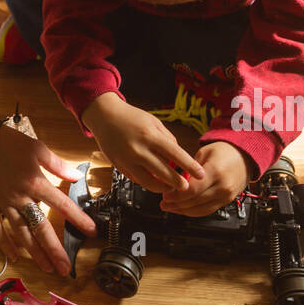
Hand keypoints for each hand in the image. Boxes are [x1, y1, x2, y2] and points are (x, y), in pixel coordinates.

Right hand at [0, 116, 96, 274]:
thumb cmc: (9, 141)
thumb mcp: (38, 148)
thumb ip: (58, 165)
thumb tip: (77, 176)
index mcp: (35, 182)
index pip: (61, 204)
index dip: (78, 218)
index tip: (91, 232)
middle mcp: (20, 197)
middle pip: (40, 227)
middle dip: (54, 250)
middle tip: (65, 268)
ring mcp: (3, 203)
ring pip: (20, 232)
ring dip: (34, 252)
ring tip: (46, 267)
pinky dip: (4, 243)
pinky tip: (13, 256)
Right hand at [83, 94, 205, 192]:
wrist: (104, 117)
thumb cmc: (130, 117)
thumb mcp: (153, 122)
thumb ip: (167, 139)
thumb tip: (178, 158)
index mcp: (150, 136)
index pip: (176, 155)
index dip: (190, 166)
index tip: (200, 174)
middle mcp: (139, 150)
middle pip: (164, 173)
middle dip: (178, 183)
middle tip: (186, 187)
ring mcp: (128, 160)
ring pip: (149, 183)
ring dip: (162, 187)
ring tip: (170, 187)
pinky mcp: (119, 166)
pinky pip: (137, 180)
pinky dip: (147, 182)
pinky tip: (154, 181)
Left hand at [158, 141, 255, 215]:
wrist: (245, 156)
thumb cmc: (225, 151)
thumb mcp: (204, 153)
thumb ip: (190, 169)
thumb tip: (175, 181)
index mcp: (216, 171)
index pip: (192, 190)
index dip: (176, 195)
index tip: (165, 195)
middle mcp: (223, 186)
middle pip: (195, 202)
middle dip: (176, 204)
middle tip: (164, 202)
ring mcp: (226, 196)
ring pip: (200, 210)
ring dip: (183, 211)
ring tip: (170, 208)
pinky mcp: (227, 202)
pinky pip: (207, 211)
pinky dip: (193, 211)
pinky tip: (183, 209)